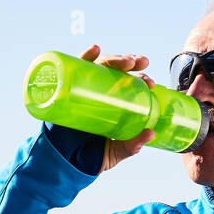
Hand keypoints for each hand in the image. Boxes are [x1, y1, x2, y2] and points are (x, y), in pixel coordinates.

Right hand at [79, 43, 156, 172]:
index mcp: (111, 103)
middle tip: (141, 64)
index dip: (140, 79)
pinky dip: (84, 56)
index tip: (151, 83)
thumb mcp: (114, 152)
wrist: (62, 163)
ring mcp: (82, 88)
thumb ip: (130, 146)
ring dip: (114, 58)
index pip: (127, 85)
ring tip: (127, 61)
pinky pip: (74, 68)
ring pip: (99, 65)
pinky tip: (95, 49)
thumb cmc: (88, 156)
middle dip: (130, 63)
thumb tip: (150, 134)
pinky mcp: (66, 89)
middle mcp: (98, 92)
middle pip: (115, 70)